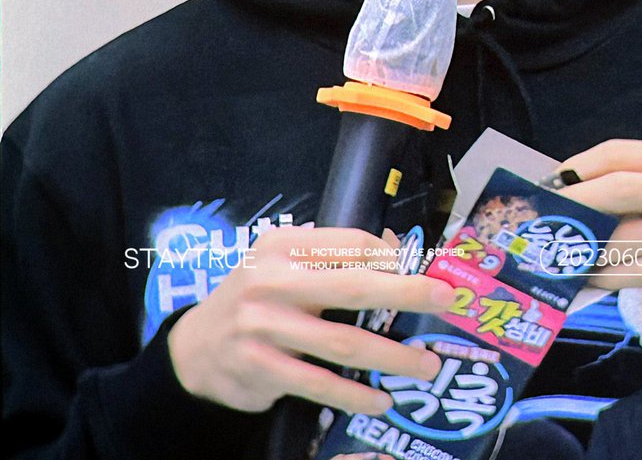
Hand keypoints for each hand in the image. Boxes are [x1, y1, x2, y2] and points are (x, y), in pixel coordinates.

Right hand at [167, 226, 451, 413]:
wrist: (196, 348)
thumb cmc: (255, 298)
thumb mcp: (281, 263)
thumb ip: (329, 257)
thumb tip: (396, 251)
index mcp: (283, 245)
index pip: (349, 243)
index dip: (391, 256)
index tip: (424, 268)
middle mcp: (273, 280)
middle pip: (353, 285)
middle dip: (407, 292)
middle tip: (445, 299)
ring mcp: (264, 326)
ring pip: (343, 342)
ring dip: (391, 356)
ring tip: (426, 364)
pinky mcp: (260, 368)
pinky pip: (319, 384)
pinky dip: (355, 395)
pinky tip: (381, 399)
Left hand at [556, 139, 641, 320]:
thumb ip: (637, 182)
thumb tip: (566, 190)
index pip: (619, 152)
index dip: (577, 167)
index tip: (548, 185)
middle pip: (620, 188)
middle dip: (574, 203)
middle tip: (542, 218)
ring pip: (627, 237)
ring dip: (586, 248)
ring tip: (558, 252)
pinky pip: (641, 272)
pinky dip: (607, 277)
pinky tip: (587, 277)